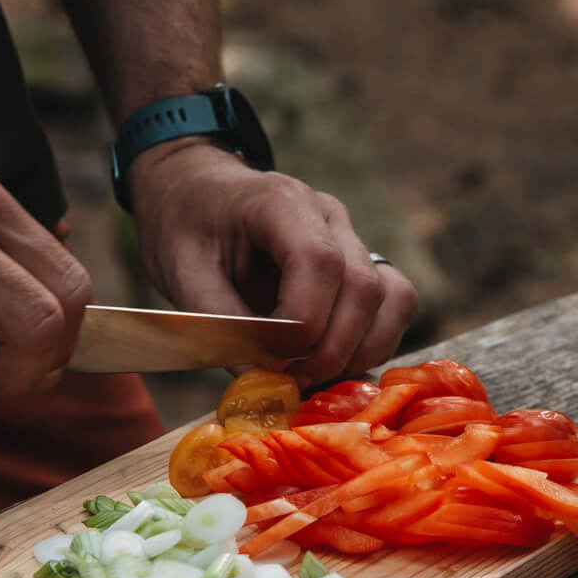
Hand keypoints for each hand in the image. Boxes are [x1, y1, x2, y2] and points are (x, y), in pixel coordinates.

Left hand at [128, 140, 418, 386]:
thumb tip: (263, 380)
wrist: (198, 195)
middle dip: (332, 349)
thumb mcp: (182, 273)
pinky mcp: (365, 263)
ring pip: (392, 299)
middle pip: (363, 287)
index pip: (318, 261)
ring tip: (314, 376)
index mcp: (280, 201)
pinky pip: (395, 306)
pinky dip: (374, 343)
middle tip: (293, 382)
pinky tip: (335, 362)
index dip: (305, 322)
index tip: (275, 361)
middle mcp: (329, 214)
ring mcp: (354, 237)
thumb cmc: (186, 227)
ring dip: (360, 351)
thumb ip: (221, 325)